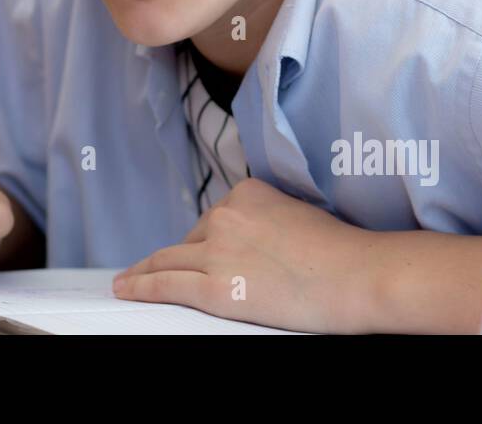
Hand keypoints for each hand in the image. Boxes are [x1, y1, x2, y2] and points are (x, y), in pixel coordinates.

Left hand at [111, 178, 383, 332]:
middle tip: (157, 270)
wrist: (355, 275)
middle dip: (182, 257)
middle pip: (191, 239)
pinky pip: (165, 284)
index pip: (214, 218)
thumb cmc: (341, 251)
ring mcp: (216, 250)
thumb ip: (268, 220)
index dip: (208, 239)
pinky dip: (141, 286)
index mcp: (246, 193)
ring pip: (168, 260)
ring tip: (128, 280)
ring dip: (144, 270)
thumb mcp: (298, 213)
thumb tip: (256, 240)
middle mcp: (225, 215)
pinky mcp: (214, 288)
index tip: (199, 250)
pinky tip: (126, 288)